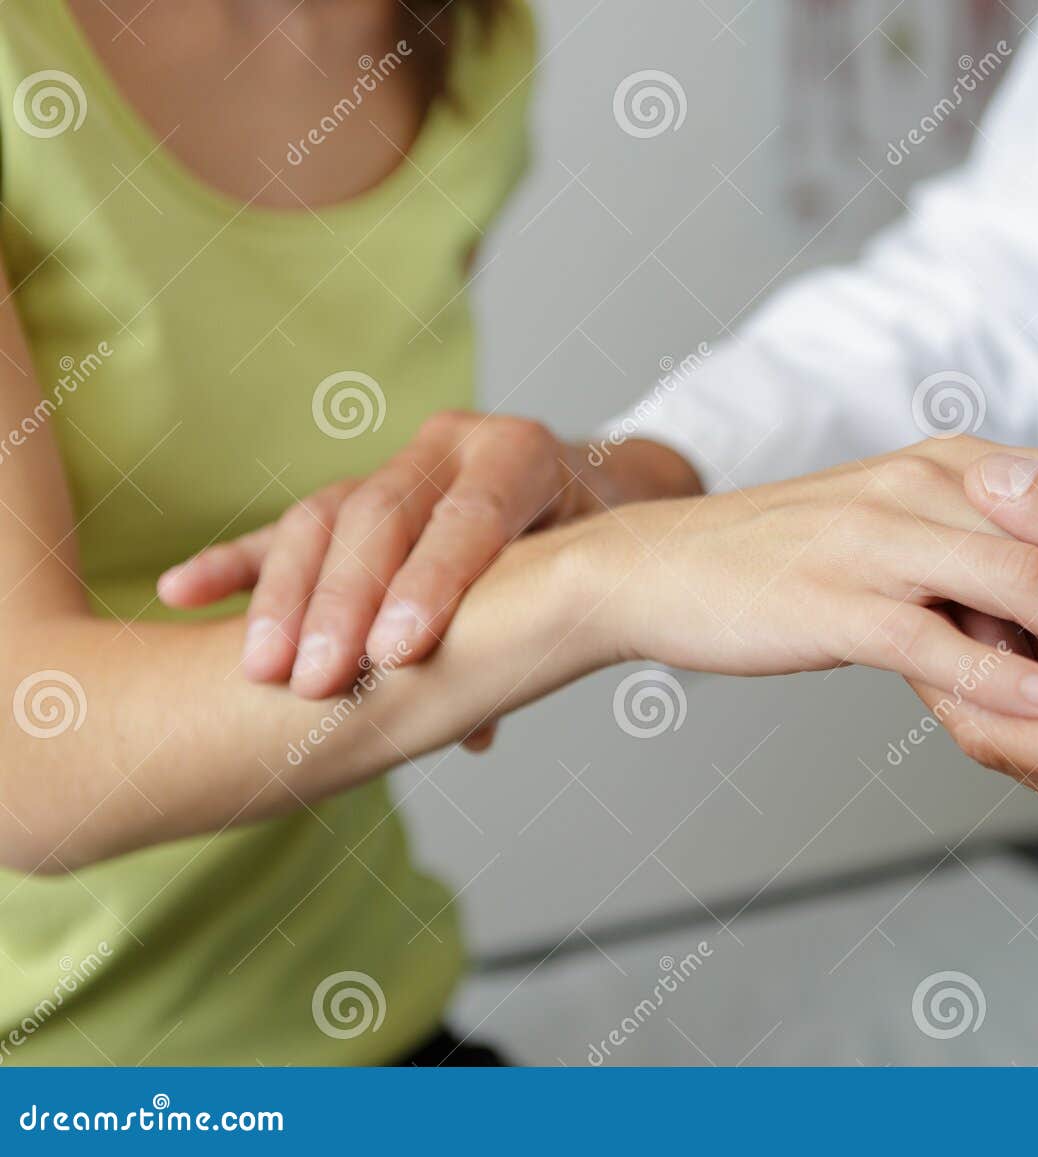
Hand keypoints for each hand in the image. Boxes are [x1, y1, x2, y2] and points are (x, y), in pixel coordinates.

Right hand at [157, 412, 699, 699]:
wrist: (582, 491)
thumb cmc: (590, 545)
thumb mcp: (585, 574)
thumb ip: (535, 633)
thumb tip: (477, 730)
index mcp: (519, 456)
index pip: (469, 519)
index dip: (433, 584)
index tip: (398, 653)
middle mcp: (452, 446)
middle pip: (383, 518)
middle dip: (346, 603)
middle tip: (317, 679)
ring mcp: (396, 464)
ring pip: (326, 520)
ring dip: (287, 597)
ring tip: (259, 668)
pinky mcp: (353, 494)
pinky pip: (289, 528)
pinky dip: (239, 561)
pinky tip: (183, 592)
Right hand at [568, 437, 1037, 717]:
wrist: (667, 568)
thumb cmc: (787, 559)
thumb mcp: (899, 530)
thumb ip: (981, 550)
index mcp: (951, 468)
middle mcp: (924, 486)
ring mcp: (879, 539)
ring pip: (1016, 580)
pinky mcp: (838, 599)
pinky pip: (933, 637)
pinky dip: (998, 672)